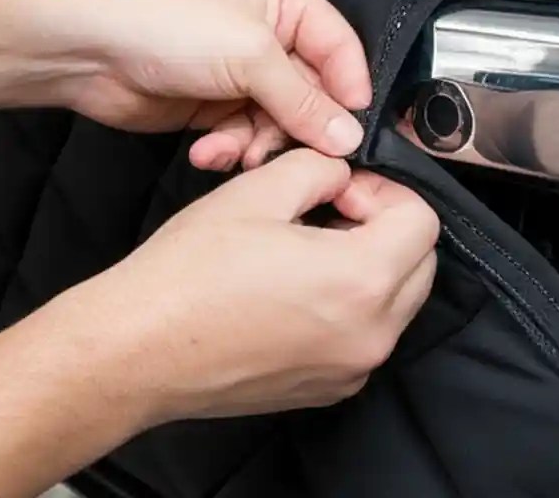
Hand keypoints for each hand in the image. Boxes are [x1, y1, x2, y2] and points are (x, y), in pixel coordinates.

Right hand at [47, 149, 438, 424]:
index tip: (342, 188)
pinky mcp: (326, 389)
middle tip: (331, 210)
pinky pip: (365, 336)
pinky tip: (296, 288)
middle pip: (419, 264)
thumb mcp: (257, 192)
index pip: (422, 221)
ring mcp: (350, 369)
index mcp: (362, 281)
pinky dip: (349, 307)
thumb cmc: (185, 278)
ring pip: (397, 302)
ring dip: (371, 266)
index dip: (383, 191)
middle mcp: (369, 335)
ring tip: (309, 247)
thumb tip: (342, 173)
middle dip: (385, 227)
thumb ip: (320, 168)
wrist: (136, 350)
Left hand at [64, 0, 371, 169]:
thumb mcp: (250, 56)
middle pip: (314, 95)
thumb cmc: (159, 23)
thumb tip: (347, 135)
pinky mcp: (217, 106)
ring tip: (236, 150)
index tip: (350, 133)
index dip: (349, 94)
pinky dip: (231, 150)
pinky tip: (209, 150)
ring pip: (280, 124)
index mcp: (285, 1)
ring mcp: (242, 73)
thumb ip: (304, 101)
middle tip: (286, 150)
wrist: (89, 52)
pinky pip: (246, 138)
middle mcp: (268, 35)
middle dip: (296, 128)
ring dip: (259, 144)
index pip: (341, 51)